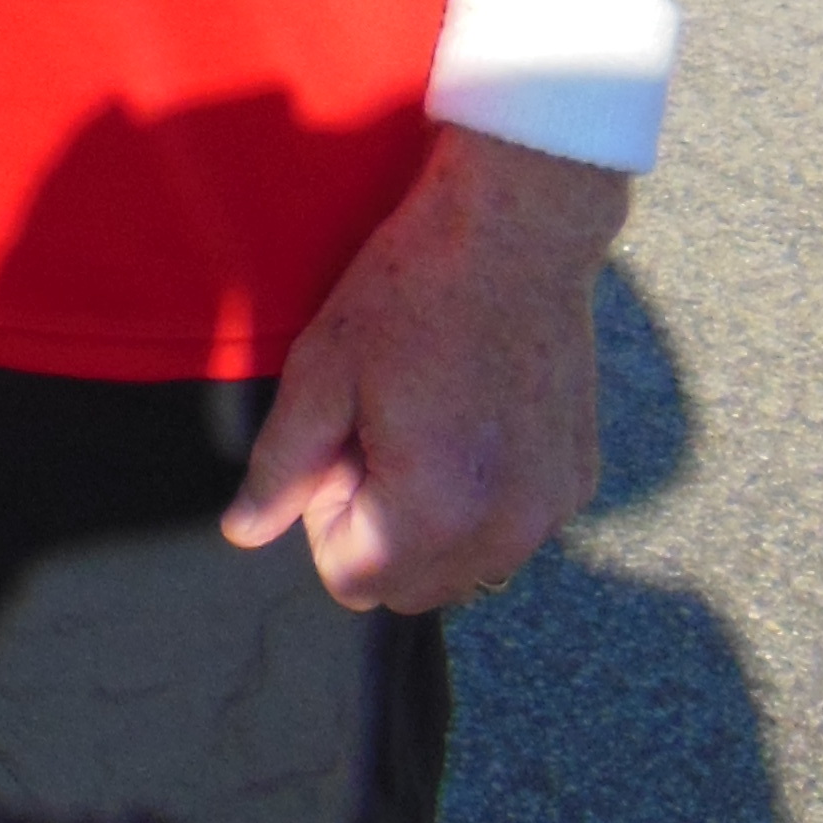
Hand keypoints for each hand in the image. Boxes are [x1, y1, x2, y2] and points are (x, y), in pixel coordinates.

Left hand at [222, 129, 626, 612]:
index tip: (343, 441)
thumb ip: (282, 466)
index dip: (328, 514)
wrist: (516, 233)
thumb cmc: (408, 293)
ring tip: (427, 424)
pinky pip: (513, 531)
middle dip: (380, 528)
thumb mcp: (321, 371)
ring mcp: (554, 509)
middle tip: (380, 432)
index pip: (352, 580)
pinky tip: (474, 420)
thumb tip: (242, 534)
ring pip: (467, 567)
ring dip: (434, 520)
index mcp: (435, 511)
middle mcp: (507, 531)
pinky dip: (485, 500)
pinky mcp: (580, 481)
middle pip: (411, 588)